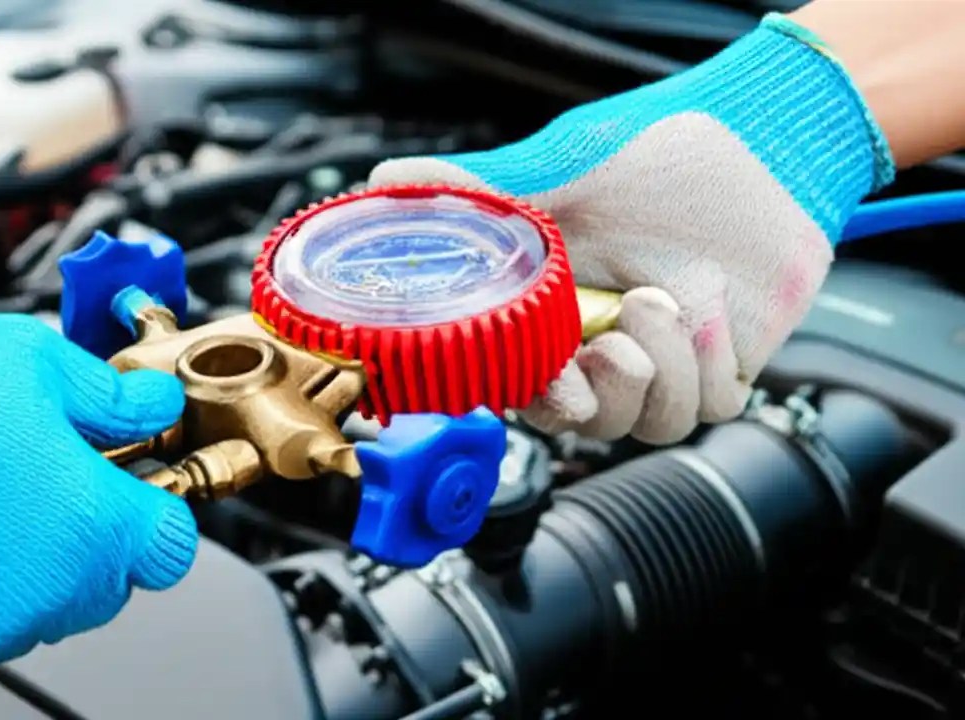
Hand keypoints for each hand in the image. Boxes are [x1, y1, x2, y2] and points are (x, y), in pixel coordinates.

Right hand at [0, 306, 194, 690]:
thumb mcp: (43, 366)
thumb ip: (115, 400)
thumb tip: (156, 406)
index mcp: (93, 524)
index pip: (170, 547)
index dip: (154, 512)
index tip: (131, 492)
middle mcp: (50, 590)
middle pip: (108, 583)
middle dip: (89, 538)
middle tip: (42, 483)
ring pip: (42, 609)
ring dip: (29, 569)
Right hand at [370, 14, 892, 443]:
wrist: (753, 149)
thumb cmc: (651, 160)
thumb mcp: (555, 178)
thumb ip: (474, 192)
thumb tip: (383, 184)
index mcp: (551, 321)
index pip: (525, 392)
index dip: (536, 400)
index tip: (551, 381)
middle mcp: (602, 351)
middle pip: (589, 426)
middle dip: (601, 399)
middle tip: (614, 350)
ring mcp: (663, 363)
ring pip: (651, 423)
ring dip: (662, 368)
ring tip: (666, 302)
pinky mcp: (721, 368)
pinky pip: (713, 404)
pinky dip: (712, 361)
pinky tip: (711, 304)